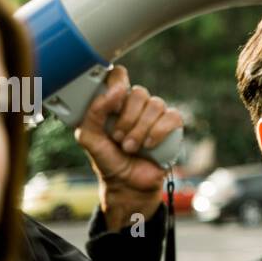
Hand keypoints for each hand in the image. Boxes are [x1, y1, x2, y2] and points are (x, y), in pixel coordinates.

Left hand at [75, 65, 182, 231]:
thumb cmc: (108, 161)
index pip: (119, 75)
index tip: (113, 103)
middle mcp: (137, 105)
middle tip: (119, 138)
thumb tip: (114, 93)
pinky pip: (171, 117)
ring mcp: (156, 115)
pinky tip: (150, 146)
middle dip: (127, 119)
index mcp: (116, 103)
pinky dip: (158, 133)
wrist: (127, 185)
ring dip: (140, 131)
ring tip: (131, 147)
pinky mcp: (172, 126)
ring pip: (155, 105)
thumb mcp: (89, 139)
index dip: (118, 83)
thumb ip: (93, 114)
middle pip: (139, 92)